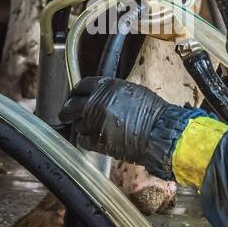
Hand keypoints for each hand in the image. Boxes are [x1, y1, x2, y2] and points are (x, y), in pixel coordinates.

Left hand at [58, 76, 193, 178]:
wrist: (160, 132)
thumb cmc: (153, 112)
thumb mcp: (132, 91)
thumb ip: (112, 92)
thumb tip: (101, 96)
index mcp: (107, 87)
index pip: (82, 85)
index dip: (76, 91)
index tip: (74, 95)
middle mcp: (97, 103)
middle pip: (71, 105)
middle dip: (67, 109)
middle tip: (66, 113)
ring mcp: (95, 122)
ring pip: (78, 124)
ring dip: (82, 125)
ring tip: (91, 128)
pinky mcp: (97, 141)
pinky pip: (82, 140)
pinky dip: (85, 139)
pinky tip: (92, 139)